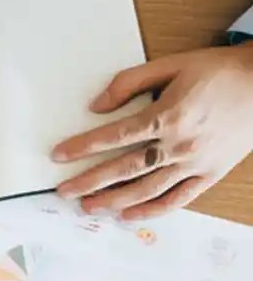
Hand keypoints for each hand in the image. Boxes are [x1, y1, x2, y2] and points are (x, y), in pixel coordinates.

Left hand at [53, 44, 252, 219]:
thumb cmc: (220, 71)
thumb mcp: (173, 65)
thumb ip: (130, 83)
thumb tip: (96, 106)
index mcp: (168, 116)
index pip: (114, 136)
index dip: (83, 146)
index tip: (59, 155)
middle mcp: (179, 144)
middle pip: (124, 169)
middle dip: (90, 182)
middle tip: (64, 191)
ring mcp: (195, 163)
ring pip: (147, 189)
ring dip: (113, 201)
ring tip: (88, 206)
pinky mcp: (210, 174)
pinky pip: (177, 199)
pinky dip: (151, 210)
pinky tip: (128, 215)